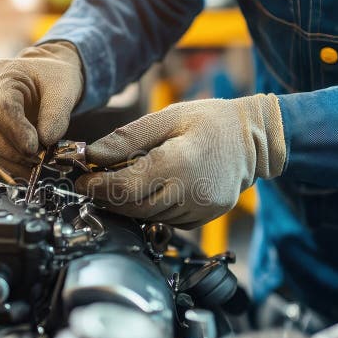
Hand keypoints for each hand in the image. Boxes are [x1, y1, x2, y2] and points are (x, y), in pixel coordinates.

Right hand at [0, 41, 82, 177]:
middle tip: (39, 161)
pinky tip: (30, 170)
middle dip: (13, 152)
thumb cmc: (52, 76)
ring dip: (12, 162)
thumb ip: (56, 113)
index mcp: (3, 78)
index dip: (16, 131)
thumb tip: (47, 142)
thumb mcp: (62, 87)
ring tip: (37, 168)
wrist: (45, 74)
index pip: (1, 108)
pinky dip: (12, 164)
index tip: (34, 148)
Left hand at [76, 94, 285, 228]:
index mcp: (179, 163)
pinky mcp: (205, 218)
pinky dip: (151, 208)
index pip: (125, 188)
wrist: (255, 138)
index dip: (98, 187)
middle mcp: (190, 192)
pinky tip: (149, 190)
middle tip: (92, 184)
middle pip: (133, 208)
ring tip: (119, 184)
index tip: (81, 180)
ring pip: (149, 217)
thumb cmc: (212, 121)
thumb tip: (92, 154)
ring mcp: (200, 209)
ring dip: (128, 205)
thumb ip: (127, 138)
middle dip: (108, 198)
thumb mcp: (167, 117)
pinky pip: (167, 220)